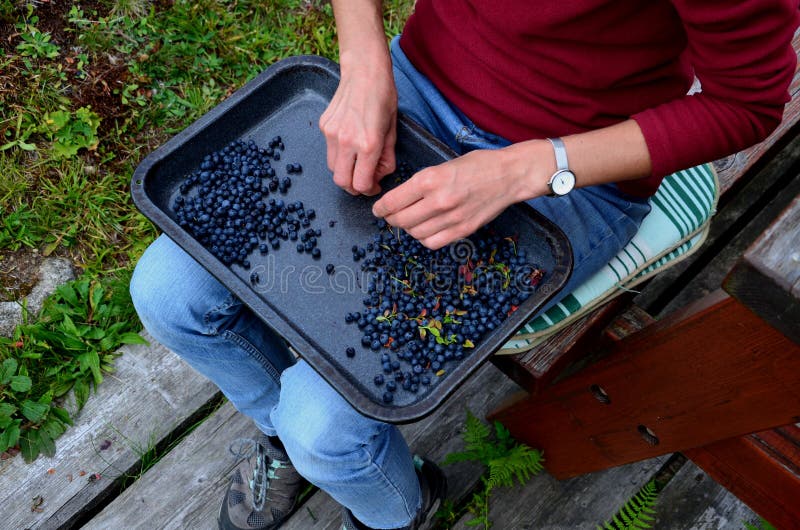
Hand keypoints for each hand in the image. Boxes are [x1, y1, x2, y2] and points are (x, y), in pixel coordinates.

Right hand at [319, 62, 397, 195]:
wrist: (364, 71)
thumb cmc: (384, 98)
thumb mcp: (392, 131)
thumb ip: (386, 159)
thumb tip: (378, 176)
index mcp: (368, 144)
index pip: (360, 184)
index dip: (368, 190)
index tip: (373, 186)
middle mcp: (346, 141)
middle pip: (342, 182)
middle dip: (353, 187)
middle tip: (364, 181)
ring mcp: (331, 134)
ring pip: (332, 168)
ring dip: (345, 171)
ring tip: (357, 162)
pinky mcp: (324, 126)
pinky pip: (329, 151)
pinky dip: (339, 154)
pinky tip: (350, 142)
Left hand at [372, 143, 551, 248]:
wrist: (509, 175)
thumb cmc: (477, 164)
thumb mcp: (443, 164)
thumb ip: (422, 183)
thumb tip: (401, 199)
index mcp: (429, 179)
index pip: (393, 201)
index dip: (381, 208)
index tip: (378, 209)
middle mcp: (438, 200)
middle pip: (401, 220)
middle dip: (392, 219)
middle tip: (392, 216)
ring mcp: (451, 218)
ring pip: (415, 233)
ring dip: (409, 229)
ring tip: (411, 221)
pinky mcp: (463, 229)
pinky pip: (433, 242)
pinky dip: (425, 238)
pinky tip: (427, 230)